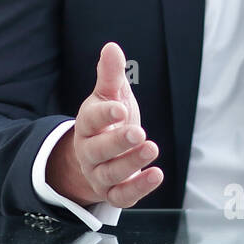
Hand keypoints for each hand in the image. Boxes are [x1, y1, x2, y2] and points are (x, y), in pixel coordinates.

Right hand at [46, 42, 163, 207]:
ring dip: (132, 163)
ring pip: (111, 173)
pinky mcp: (113, 192)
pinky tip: (156, 175)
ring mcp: (100, 174)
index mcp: (87, 125)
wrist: (99, 157)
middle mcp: (90, 151)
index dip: (104, 114)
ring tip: (153, 148)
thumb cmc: (108, 122)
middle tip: (139, 132)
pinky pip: (122, 196)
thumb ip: (111, 75)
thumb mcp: (111, 96)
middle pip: (99, 150)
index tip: (120, 108)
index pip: (90, 119)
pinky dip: (138, 188)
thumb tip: (112, 47)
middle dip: (118, 142)